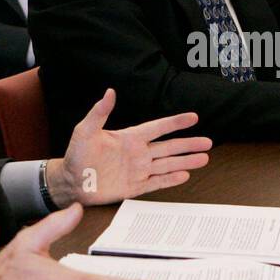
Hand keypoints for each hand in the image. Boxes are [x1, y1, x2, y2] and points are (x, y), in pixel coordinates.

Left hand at [48, 88, 210, 206]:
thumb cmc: (76, 154)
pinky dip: (170, 180)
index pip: (158, 128)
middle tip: (208, 142)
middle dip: (189, 144)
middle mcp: (138, 153)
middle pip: (169, 147)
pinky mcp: (134, 187)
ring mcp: (137, 170)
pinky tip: (184, 175)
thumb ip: (100, 112)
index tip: (193, 117)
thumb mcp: (85, 130)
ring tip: (204, 158)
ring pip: (167, 165)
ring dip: (185, 162)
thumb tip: (109, 92)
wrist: (71, 181)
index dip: (175, 122)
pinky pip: (156, 182)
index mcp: (129, 138)